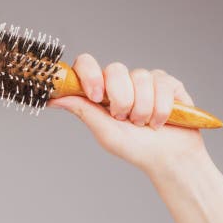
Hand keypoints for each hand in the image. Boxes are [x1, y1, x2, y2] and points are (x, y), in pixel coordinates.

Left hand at [46, 53, 205, 172]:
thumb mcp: (104, 130)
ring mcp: (146, 80)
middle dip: (121, 99)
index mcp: (100, 91)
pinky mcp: (168, 83)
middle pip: (115, 69)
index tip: (96, 96)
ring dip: (142, 108)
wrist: (168, 157)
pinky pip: (163, 84)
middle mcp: (122, 82)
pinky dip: (161, 108)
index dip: (90, 75)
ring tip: (143, 124)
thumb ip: (82, 109)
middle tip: (124, 118)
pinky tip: (160, 121)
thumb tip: (54, 99)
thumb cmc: (134, 147)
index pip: (86, 64)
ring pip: (141, 77)